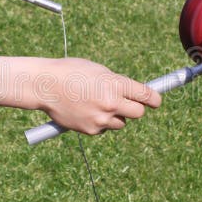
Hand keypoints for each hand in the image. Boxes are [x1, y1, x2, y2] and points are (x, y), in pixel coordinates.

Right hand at [0, 57, 161, 134]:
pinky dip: (99, 122)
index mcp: (115, 84)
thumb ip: (117, 83)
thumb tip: (134, 93)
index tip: (156, 101)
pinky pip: (104, 128)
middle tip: (127, 103)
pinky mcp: (91, 130)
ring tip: (97, 104)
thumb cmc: (72, 72)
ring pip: (121, 122)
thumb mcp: (99, 70)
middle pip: (138, 113)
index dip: (154, 99)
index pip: (146, 95)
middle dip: (135, 108)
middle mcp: (111, 103)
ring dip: (115, 116)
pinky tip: (85, 111)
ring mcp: (101, 118)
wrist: (45, 86)